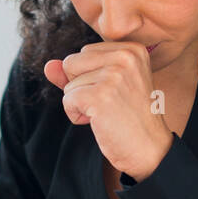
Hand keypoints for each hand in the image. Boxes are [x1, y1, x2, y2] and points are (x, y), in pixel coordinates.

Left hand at [43, 41, 173, 179]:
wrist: (149, 149)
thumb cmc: (128, 118)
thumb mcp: (106, 87)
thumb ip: (77, 72)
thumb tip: (48, 65)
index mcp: (131, 49)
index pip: (84, 53)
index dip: (91, 78)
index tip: (115, 93)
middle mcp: (125, 56)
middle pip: (71, 63)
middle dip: (81, 87)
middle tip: (109, 104)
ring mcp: (113, 75)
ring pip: (69, 84)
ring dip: (80, 104)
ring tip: (107, 114)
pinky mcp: (100, 96)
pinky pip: (67, 100)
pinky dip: (76, 115)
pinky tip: (99, 122)